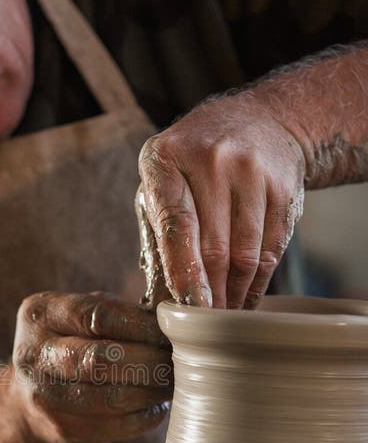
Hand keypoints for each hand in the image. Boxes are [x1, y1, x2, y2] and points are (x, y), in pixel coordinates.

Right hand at [12, 291, 172, 442]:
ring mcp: (43, 398)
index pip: (97, 316)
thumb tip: (179, 322)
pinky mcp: (61, 432)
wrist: (31, 394)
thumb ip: (121, 313)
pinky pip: (115, 427)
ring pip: (110, 397)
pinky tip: (156, 404)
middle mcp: (33, 356)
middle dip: (150, 362)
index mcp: (40, 315)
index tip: (174, 332)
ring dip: (153, 391)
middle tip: (183, 362)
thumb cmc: (74, 343)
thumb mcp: (83, 315)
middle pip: (101, 360)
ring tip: (176, 383)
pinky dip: (145, 416)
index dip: (142, 326)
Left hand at [138, 92, 305, 308]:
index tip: (189, 307)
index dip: (184, 272)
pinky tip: (248, 295)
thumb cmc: (196, 160)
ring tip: (226, 315)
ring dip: (236, 293)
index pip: (176, 225)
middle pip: (214, 247)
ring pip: (246, 254)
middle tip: (207, 323)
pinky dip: (259, 280)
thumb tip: (165, 293)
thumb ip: (159, 224)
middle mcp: (211, 160)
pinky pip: (272, 249)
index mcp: (167, 159)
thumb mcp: (165, 175)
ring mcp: (252, 171)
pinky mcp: (283, 188)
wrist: (261, 120)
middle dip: (211, 294)